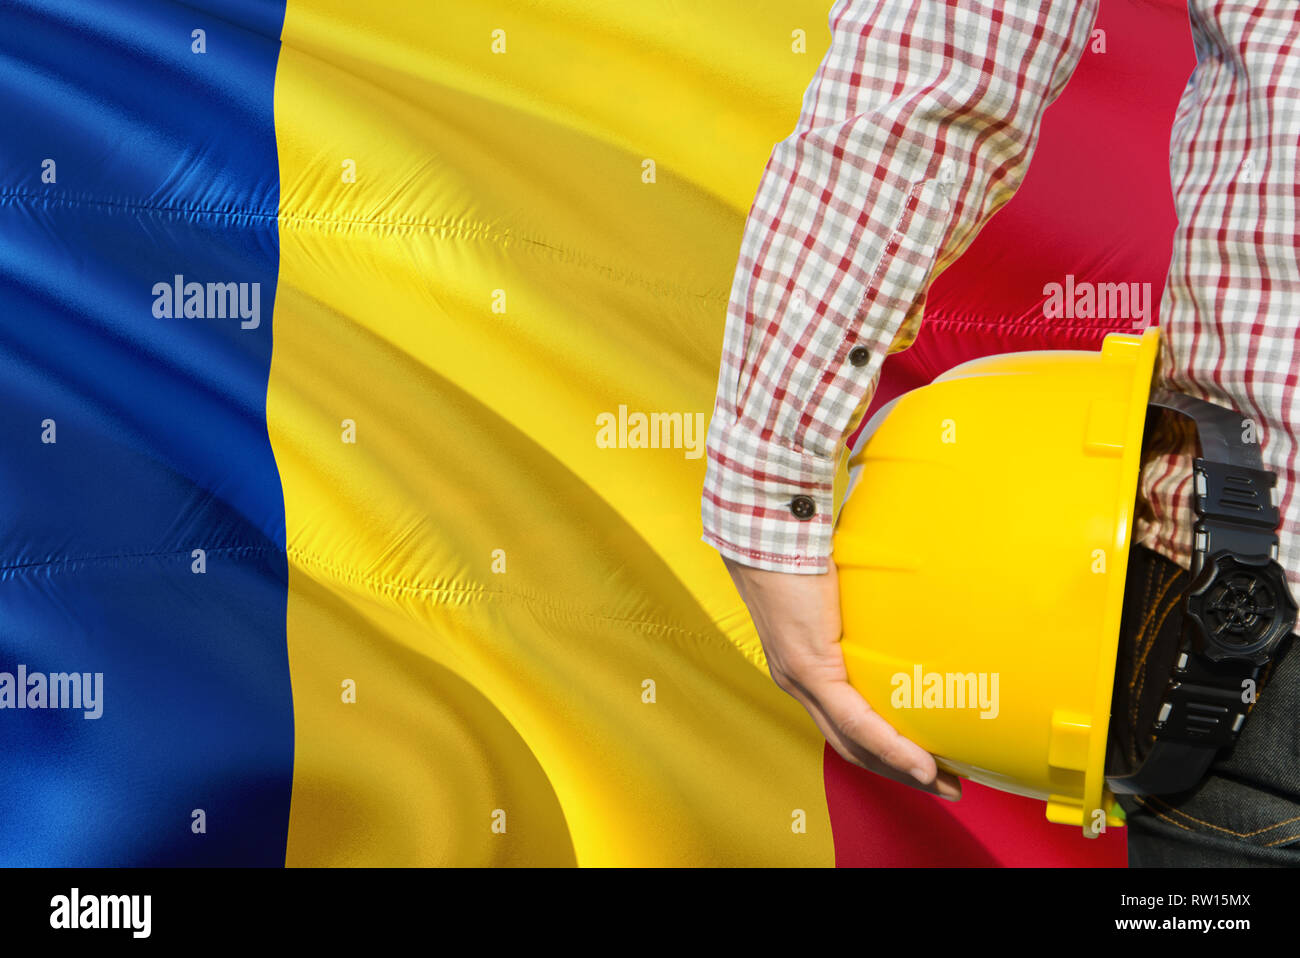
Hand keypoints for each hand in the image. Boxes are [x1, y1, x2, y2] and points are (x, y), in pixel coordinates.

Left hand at [723, 555, 960, 799]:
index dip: (882, 752)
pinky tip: (921, 764)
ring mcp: (801, 680)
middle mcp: (799, 684)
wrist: (769, 534)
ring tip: (941, 784)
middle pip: (851, 747)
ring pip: (854, 744)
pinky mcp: (810, 668)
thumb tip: (905, 597)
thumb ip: (862, 607)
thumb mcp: (837, 591)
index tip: (922, 764)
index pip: (844, 726)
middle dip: (898, 773)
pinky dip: (890, 747)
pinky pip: (855, 719)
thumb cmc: (800, 551)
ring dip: (900, 771)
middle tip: (943, 786)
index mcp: (804, 669)